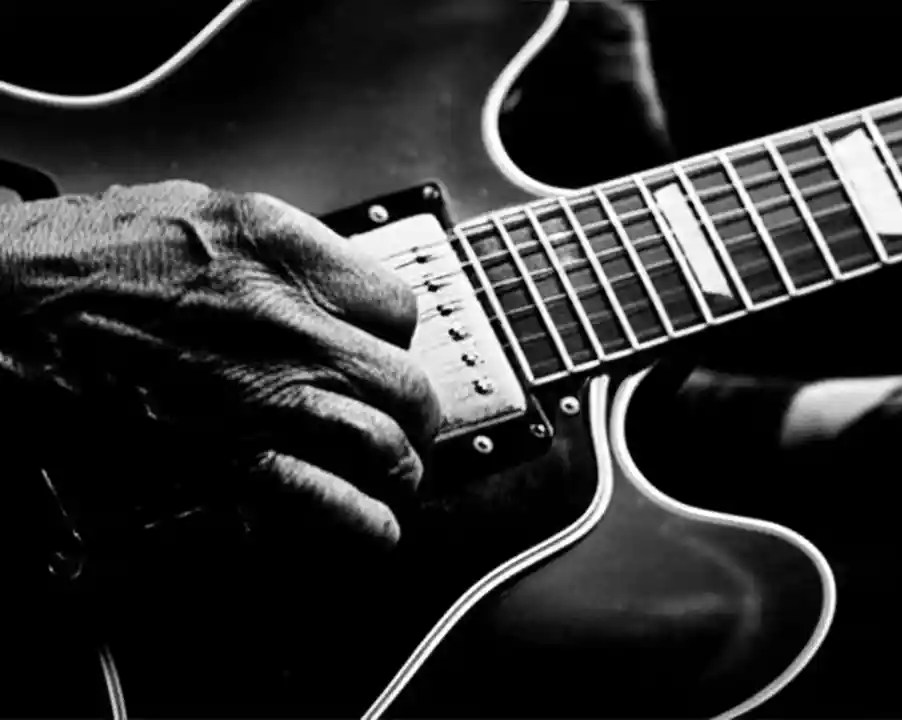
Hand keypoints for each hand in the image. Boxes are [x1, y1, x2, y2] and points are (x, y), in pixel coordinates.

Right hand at [0, 181, 438, 549]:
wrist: (4, 304)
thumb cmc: (84, 257)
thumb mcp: (201, 212)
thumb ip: (282, 252)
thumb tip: (332, 285)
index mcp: (280, 252)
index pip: (397, 307)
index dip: (395, 340)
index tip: (382, 354)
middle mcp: (282, 323)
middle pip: (405, 384)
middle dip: (412, 411)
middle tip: (402, 422)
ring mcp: (258, 396)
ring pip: (384, 447)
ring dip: (398, 469)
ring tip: (395, 476)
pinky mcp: (223, 460)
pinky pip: (329, 504)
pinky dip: (364, 523)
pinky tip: (373, 525)